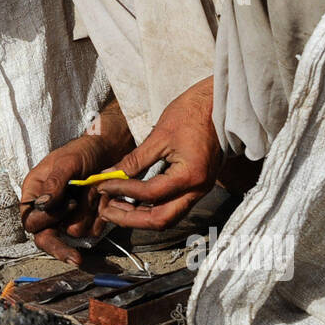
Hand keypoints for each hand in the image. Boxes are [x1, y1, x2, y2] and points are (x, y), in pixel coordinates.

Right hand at [19, 100, 133, 265]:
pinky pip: (93, 230)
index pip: (30, 221)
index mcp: (35, 192)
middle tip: (77, 259)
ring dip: (87, 215)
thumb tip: (42, 205)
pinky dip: (100, 218)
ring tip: (95, 193)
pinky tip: (104, 201)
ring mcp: (68, 215)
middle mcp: (48, 207)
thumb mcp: (68, 161)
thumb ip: (55, 183)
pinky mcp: (87, 219)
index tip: (68, 205)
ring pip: (74, 232)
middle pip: (46, 238)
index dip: (46, 219)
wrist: (110, 149)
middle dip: (62, 246)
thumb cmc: (83, 150)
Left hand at [93, 76, 221, 231]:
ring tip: (115, 206)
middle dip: (131, 218)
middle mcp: (198, 189)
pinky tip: (132, 200)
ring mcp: (199, 190)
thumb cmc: (193, 113)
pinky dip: (151, 207)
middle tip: (106, 210)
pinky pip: (172, 205)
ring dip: (140, 216)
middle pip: (161, 219)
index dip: (123, 191)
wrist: (220, 105)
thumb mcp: (160, 135)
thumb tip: (111, 174)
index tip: (103, 185)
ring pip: (168, 216)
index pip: (150, 194)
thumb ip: (135, 160)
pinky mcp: (196, 186)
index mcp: (190, 176)